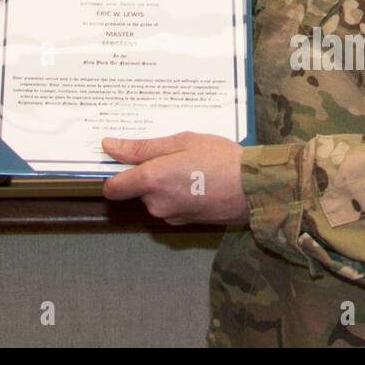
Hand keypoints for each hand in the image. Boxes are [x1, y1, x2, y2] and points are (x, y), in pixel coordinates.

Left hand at [101, 132, 249, 225]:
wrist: (254, 188)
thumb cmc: (219, 159)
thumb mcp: (180, 142)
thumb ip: (142, 148)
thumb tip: (110, 147)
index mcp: (151, 181)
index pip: (112, 188)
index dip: (112, 174)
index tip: (118, 160)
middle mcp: (156, 203)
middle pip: (136, 189)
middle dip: (147, 173)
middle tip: (171, 153)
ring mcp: (171, 215)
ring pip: (155, 196)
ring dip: (164, 183)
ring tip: (189, 165)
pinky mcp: (184, 221)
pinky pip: (171, 204)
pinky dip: (178, 193)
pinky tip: (197, 179)